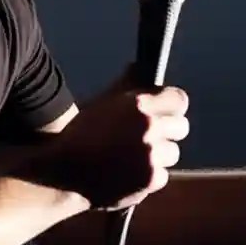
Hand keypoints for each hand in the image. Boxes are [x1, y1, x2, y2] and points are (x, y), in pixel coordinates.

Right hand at [28, 70, 189, 210]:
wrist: (64, 173)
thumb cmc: (81, 135)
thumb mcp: (102, 103)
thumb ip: (126, 86)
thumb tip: (139, 65)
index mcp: (138, 105)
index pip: (179, 99)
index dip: (171, 106)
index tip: (165, 112)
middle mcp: (148, 127)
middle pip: (181, 127)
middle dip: (168, 131)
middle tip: (149, 136)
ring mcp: (151, 155)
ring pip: (173, 153)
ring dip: (159, 156)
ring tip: (133, 157)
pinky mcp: (150, 179)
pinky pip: (162, 175)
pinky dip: (149, 177)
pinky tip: (129, 173)